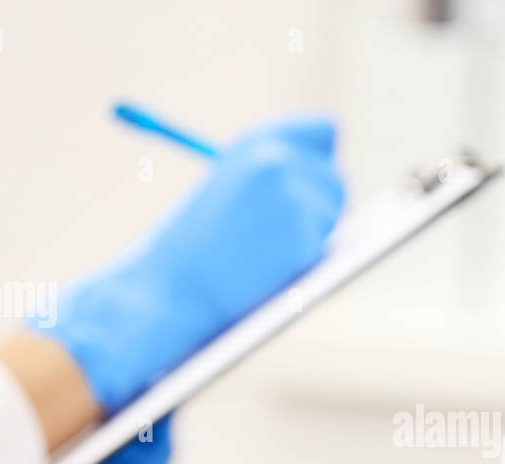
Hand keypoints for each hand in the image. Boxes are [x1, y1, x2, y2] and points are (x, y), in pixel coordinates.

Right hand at [37, 115, 343, 412]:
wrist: (169, 290)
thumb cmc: (188, 248)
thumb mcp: (224, 190)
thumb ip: (268, 177)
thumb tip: (317, 184)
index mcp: (257, 145)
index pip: (323, 130)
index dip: (320, 159)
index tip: (318, 179)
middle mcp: (281, 164)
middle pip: (335, 181)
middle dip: (321, 206)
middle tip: (296, 235)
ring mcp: (297, 202)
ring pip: (333, 220)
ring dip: (313, 237)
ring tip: (266, 256)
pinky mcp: (308, 243)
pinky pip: (326, 254)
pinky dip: (307, 266)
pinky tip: (272, 274)